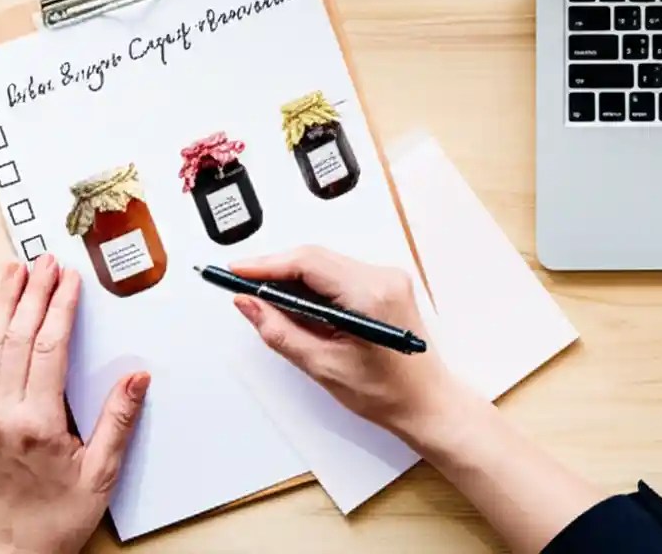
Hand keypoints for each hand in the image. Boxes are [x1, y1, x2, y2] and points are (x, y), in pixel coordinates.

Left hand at [0, 256, 149, 553]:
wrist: (18, 552)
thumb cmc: (59, 517)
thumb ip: (119, 420)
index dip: (60, 308)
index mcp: (36, 422)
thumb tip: (137, 379)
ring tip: (11, 272)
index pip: (48, 348)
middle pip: (17, 338)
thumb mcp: (102, 472)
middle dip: (33, 294)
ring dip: (2, 305)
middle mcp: (1, 415)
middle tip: (44, 262)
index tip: (69, 281)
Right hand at [231, 246, 473, 439]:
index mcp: (371, 295)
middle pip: (315, 258)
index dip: (266, 265)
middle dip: (275, 271)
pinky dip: (312, 286)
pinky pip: (339, 274)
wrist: (426, 402)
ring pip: (325, 264)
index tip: (236, 271)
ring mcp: (387, 278)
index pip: (308, 263)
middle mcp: (383, 278)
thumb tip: (249, 304)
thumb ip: (281, 332)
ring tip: (264, 299)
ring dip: (292, 278)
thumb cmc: (388, 393)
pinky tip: (295, 304)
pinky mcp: (385, 285)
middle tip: (240, 286)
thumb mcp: (323, 366)